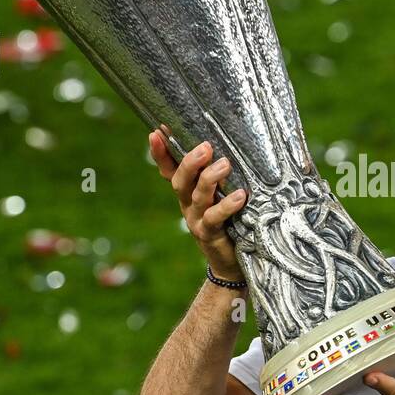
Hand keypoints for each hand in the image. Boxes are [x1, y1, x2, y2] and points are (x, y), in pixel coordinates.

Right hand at [148, 130, 246, 281]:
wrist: (229, 261)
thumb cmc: (229, 221)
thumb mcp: (221, 196)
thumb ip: (222, 177)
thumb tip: (235, 146)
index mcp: (188, 192)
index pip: (169, 170)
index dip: (161, 153)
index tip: (156, 132)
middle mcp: (188, 205)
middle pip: (180, 181)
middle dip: (189, 162)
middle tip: (205, 147)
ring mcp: (196, 220)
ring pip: (197, 197)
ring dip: (210, 179)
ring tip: (224, 164)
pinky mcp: (209, 235)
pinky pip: (215, 218)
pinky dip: (226, 206)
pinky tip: (238, 196)